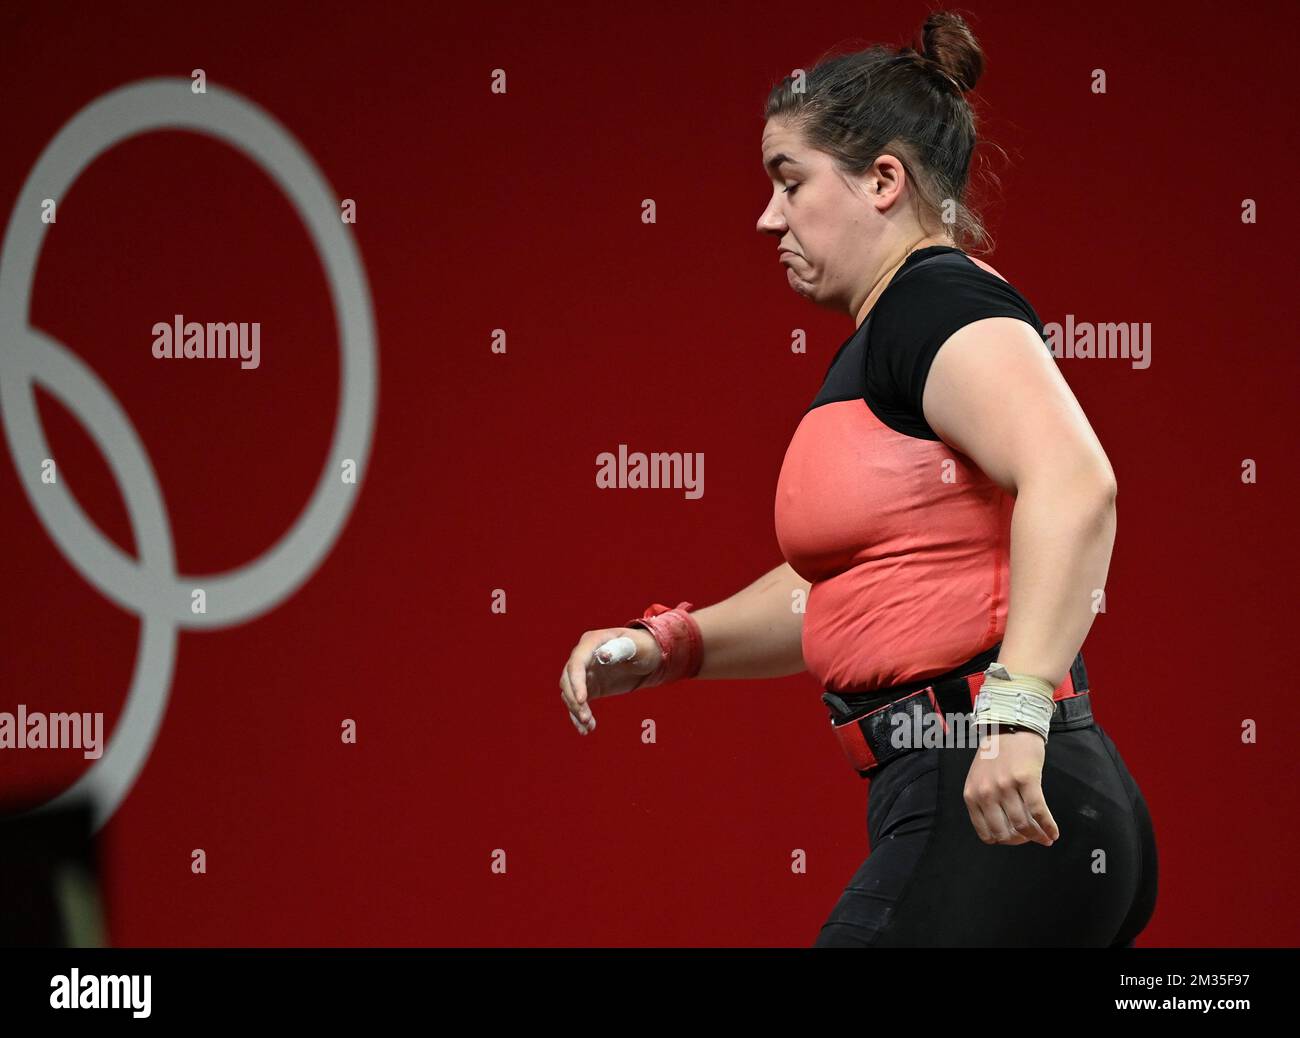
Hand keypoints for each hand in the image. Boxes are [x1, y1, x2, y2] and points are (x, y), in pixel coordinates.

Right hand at [559, 627, 660, 734]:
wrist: (647, 656)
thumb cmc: (643, 647)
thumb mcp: (637, 647)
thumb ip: (621, 649)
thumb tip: (603, 655)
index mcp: (592, 642)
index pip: (577, 663)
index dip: (576, 682)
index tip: (582, 700)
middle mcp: (583, 656)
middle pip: (567, 680)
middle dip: (574, 700)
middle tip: (586, 719)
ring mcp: (584, 672)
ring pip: (569, 693)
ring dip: (576, 711)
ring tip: (589, 726)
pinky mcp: (588, 686)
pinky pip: (577, 702)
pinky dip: (578, 716)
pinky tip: (586, 730)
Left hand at [962, 726, 1059, 846]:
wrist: (1010, 726)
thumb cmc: (996, 754)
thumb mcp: (980, 779)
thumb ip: (985, 802)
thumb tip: (1004, 831)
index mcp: (972, 796)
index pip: (986, 833)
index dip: (1004, 841)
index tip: (1016, 840)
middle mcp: (986, 793)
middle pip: (1006, 833)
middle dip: (1021, 841)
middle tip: (1033, 839)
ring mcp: (1006, 787)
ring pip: (1024, 825)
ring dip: (1038, 836)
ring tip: (1046, 838)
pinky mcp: (1027, 780)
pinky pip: (1039, 812)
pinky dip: (1049, 826)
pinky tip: (1054, 832)